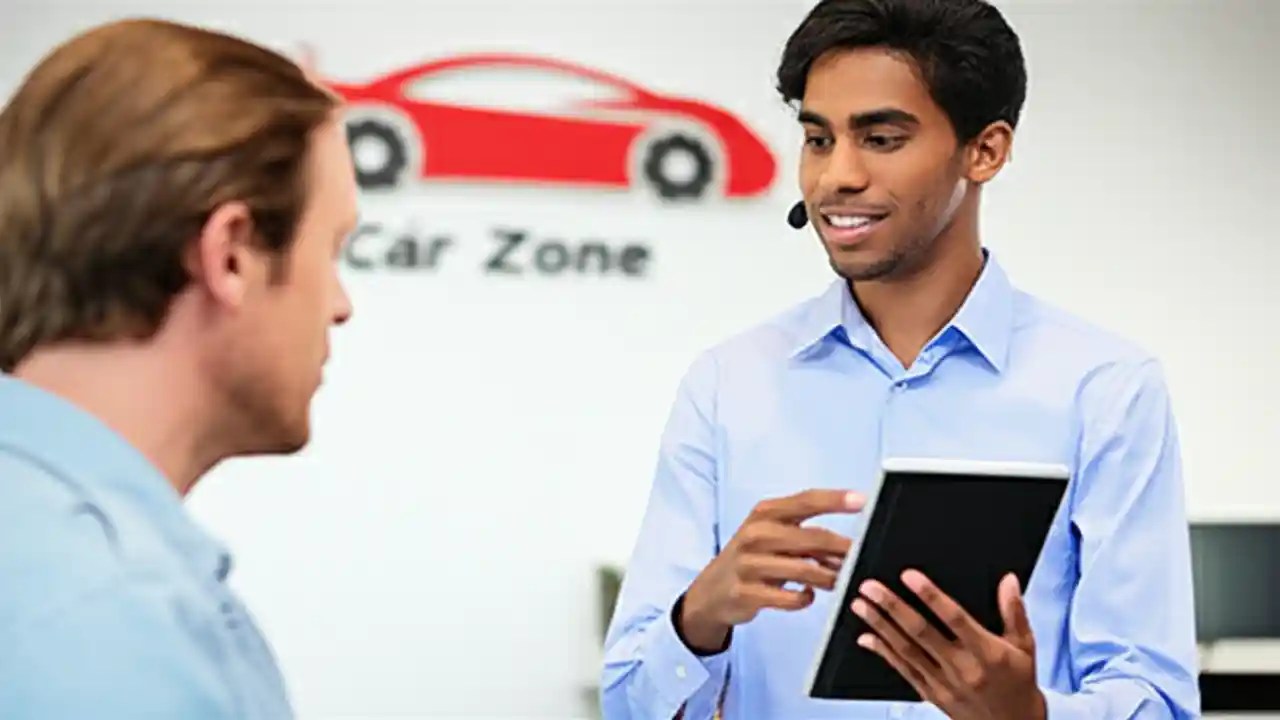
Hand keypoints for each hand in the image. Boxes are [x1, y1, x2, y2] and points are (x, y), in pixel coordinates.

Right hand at [679, 489, 863, 652]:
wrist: (711, 591)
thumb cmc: (751, 558)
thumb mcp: (772, 538)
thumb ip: (808, 539)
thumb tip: (850, 547)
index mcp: (765, 513)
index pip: (806, 500)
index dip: (836, 500)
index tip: (863, 500)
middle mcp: (756, 534)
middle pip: (812, 538)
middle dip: (842, 548)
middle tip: (862, 556)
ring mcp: (749, 563)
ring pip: (805, 570)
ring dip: (829, 577)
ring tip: (839, 582)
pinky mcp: (747, 592)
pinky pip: (790, 597)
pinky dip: (805, 597)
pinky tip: (807, 595)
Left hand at [851, 570, 1045, 719]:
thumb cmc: (1020, 683)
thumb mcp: (1025, 646)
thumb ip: (1014, 611)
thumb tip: (1008, 580)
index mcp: (987, 652)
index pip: (954, 618)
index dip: (930, 596)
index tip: (909, 576)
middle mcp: (962, 667)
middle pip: (921, 632)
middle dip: (892, 607)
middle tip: (870, 587)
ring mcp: (944, 683)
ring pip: (906, 650)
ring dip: (880, 626)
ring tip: (860, 605)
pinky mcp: (932, 695)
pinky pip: (904, 671)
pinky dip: (883, 653)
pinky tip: (867, 638)